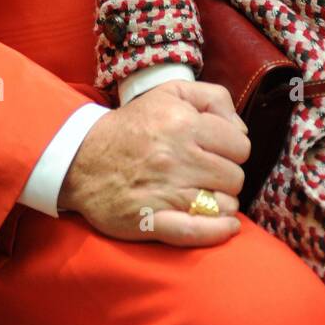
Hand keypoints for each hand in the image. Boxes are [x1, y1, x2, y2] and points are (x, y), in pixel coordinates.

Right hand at [57, 80, 250, 246]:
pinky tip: (226, 226)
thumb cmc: (133, 126)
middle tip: (208, 173)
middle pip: (235, 177)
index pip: (240, 145)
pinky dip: (218, 232)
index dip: (233, 150)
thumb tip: (242, 129)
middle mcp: (177, 157)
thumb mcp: (171, 92)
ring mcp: (165, 192)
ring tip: (204, 194)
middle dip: (226, 176)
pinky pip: (198, 232)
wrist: (83, 158)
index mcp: (183, 123)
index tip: (218, 152)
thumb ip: (214, 98)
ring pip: (224, 205)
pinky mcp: (151, 220)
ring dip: (221, 202)